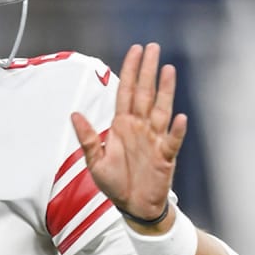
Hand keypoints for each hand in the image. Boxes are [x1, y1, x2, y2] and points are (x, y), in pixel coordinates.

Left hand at [70, 43, 186, 228]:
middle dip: (148, 70)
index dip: (130, 71)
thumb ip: (88, 138)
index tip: (135, 51)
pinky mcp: (166, 156)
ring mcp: (155, 139)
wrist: (133, 206)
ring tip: (168, 70)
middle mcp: (140, 127)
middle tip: (153, 47)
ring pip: (161, 109)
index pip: (126, 92)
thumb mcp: (95, 162)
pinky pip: (172, 140)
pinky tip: (180, 117)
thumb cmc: (115, 183)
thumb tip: (74, 114)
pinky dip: (176, 130)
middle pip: (145, 93)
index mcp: (122, 126)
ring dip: (165, 90)